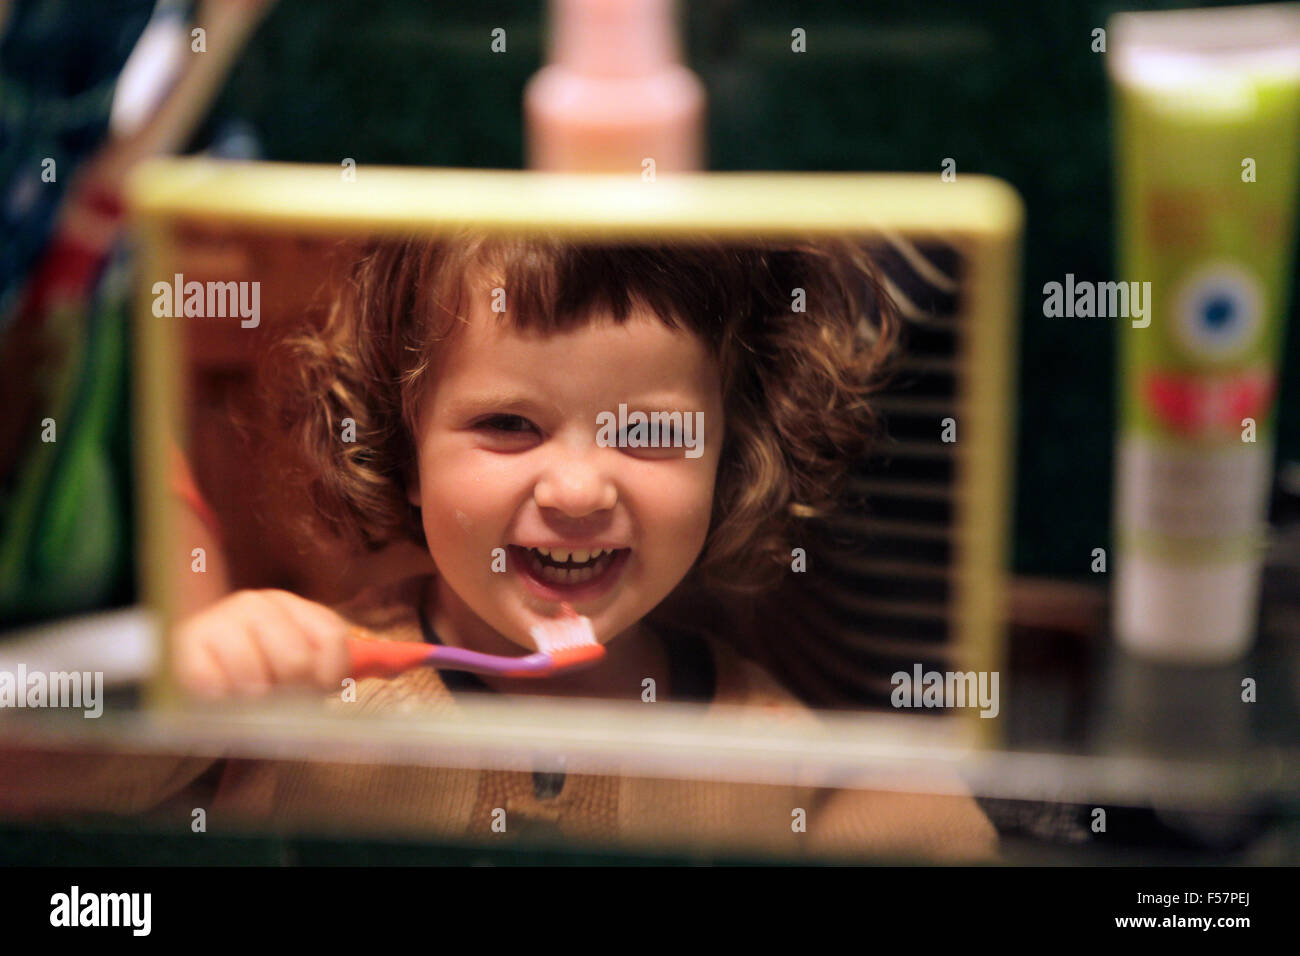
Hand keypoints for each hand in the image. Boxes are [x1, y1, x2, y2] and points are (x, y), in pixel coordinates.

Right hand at [173, 589, 351, 698]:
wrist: (193, 671)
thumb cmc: (256, 674)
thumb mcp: (301, 668)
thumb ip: (341, 665)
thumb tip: (406, 661)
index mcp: (293, 606)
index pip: (331, 636)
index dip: (330, 673)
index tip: (318, 690)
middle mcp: (258, 604)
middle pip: (296, 661)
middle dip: (290, 691)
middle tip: (275, 697)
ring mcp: (221, 620)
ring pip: (255, 678)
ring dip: (254, 700)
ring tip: (246, 697)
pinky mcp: (188, 645)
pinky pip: (216, 686)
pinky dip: (222, 702)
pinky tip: (220, 696)